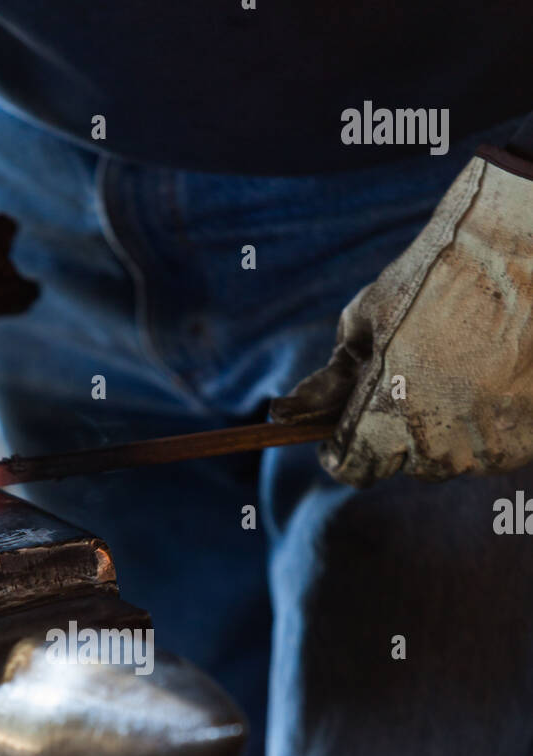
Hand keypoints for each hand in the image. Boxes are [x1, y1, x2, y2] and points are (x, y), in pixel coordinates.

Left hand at [271, 148, 532, 484]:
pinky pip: (496, 447)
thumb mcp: (369, 315)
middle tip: (416, 373)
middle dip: (399, 430)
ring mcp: (489, 445)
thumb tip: (288, 411)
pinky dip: (491, 423)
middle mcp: (438, 441)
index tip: (340, 433)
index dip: (342, 450)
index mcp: (388, 414)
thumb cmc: (439, 271)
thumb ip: (332, 375)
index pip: (353, 468)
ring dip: (448, 427)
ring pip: (453, 458)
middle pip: (406, 463)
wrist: (527, 246)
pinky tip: (495, 375)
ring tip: (462, 368)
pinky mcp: (528, 441)